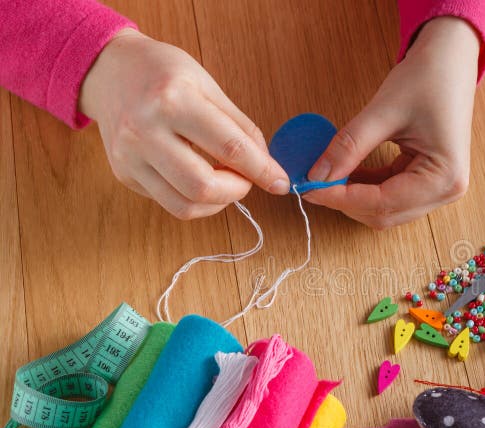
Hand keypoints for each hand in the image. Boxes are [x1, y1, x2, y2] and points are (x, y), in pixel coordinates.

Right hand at [79, 29, 288, 219]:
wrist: (109, 70)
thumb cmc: (163, 73)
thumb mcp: (208, 85)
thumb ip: (240, 127)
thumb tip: (268, 167)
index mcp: (173, 99)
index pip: (230, 148)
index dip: (262, 171)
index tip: (281, 182)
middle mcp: (145, 130)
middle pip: (203, 187)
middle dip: (237, 191)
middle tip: (246, 179)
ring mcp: (130, 157)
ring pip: (185, 206)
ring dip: (218, 203)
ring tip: (224, 181)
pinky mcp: (124, 174)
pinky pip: (169, 203)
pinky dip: (195, 199)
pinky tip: (199, 178)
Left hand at [303, 17, 479, 227]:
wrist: (451, 59)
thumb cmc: (428, 78)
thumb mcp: (383, 111)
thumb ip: (348, 146)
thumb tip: (316, 176)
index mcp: (444, 177)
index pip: (383, 202)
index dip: (342, 198)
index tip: (309, 188)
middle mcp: (446, 191)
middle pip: (384, 214)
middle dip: (346, 201)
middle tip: (312, 183)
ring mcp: (439, 189)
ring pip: (385, 209)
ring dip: (353, 197)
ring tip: (326, 177)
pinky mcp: (427, 182)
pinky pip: (389, 195)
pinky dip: (364, 188)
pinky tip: (345, 172)